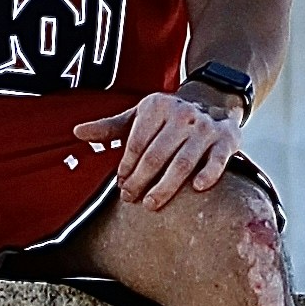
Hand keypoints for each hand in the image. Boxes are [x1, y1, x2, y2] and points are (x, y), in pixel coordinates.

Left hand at [84, 84, 243, 214]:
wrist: (214, 101)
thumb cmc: (168, 117)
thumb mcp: (139, 116)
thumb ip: (110, 127)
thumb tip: (77, 131)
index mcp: (157, 107)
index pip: (136, 142)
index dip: (126, 166)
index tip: (120, 184)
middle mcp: (182, 114)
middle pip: (156, 155)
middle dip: (140, 180)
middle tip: (130, 198)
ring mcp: (206, 128)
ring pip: (182, 162)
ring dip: (165, 186)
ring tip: (150, 204)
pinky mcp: (227, 139)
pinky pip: (217, 160)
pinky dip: (208, 174)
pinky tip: (196, 189)